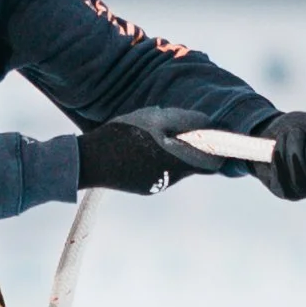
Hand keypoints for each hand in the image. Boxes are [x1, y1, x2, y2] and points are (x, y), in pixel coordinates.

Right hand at [76, 107, 227, 195]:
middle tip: (185, 132)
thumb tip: (207, 123)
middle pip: (194, 164)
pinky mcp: (145, 188)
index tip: (215, 137)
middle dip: (194, 148)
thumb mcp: (153, 119)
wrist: (89, 162)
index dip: (216, 150)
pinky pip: (161, 173)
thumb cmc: (121, 135)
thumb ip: (184, 120)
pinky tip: (141, 150)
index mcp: (176, 160)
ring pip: (177, 168)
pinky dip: (159, 161)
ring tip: (156, 137)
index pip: (212, 163)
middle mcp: (170, 177)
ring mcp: (157, 184)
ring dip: (175, 153)